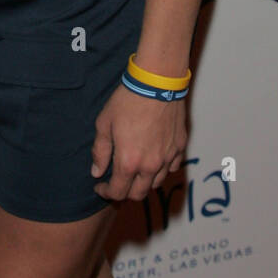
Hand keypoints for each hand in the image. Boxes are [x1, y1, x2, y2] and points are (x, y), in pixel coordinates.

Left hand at [91, 85, 186, 202]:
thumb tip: (97, 172)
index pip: (118, 192)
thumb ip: (100, 151)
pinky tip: (153, 157)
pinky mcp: (180, 147)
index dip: (106, 193)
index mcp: (129, 162)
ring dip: (143, 182)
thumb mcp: (104, 123)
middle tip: (116, 181)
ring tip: (134, 169)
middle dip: (125, 192)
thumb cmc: (128, 101)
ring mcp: (168, 158)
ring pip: (156, 183)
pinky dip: (161, 169)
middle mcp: (150, 166)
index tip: (100, 186)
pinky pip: (171, 167)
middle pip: (138, 194)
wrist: (157, 83)